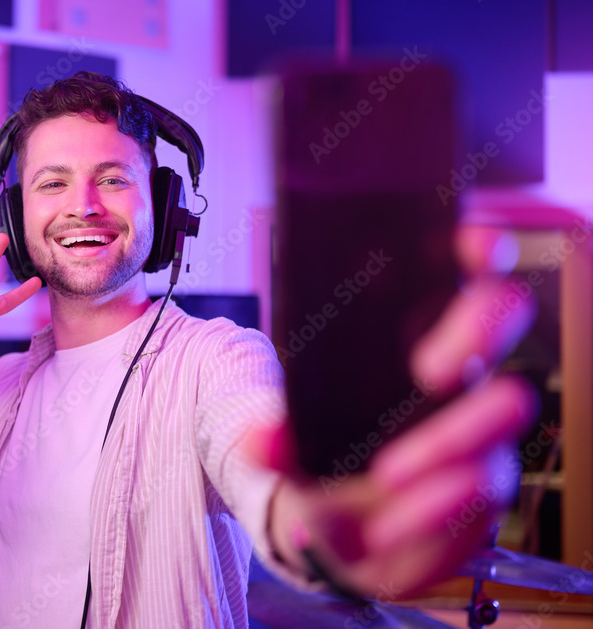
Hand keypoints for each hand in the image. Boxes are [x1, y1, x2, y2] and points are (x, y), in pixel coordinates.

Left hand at [261, 226, 538, 596]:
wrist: (334, 525)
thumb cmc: (321, 453)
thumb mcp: (288, 438)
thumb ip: (274, 436)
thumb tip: (263, 438)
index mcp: (414, 326)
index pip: (465, 264)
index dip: (479, 243)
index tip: (468, 243)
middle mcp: (461, 364)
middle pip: (504, 314)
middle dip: (477, 330)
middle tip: (429, 369)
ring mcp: (482, 419)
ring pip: (506, 408)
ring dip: (450, 440)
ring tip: (388, 473)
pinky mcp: (487, 479)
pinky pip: (485, 484)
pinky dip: (434, 506)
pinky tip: (390, 521)